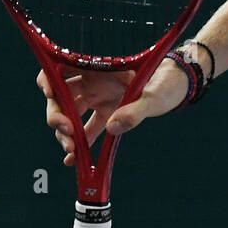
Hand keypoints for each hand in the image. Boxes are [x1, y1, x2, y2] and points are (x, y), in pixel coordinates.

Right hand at [38, 61, 187, 166]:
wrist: (178, 87)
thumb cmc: (167, 83)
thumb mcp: (154, 96)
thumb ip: (135, 110)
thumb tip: (112, 126)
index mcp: (100, 68)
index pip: (64, 66)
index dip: (50, 77)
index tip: (49, 92)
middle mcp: (94, 82)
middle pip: (61, 96)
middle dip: (57, 114)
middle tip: (66, 130)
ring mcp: (98, 98)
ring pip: (70, 115)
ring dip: (65, 133)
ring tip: (72, 151)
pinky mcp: (107, 114)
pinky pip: (87, 130)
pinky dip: (79, 145)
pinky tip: (73, 160)